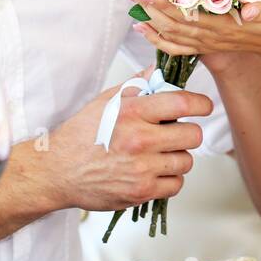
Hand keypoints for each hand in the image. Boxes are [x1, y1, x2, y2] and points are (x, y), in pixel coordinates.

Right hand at [40, 68, 213, 211]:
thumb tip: (161, 68)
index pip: (183, 104)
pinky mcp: (141, 192)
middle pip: (193, 135)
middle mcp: (139, 140)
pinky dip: (170, 179)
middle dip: (188, 132)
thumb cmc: (81, 134)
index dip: (201, 104)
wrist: (57, 172)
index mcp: (132, 113)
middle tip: (175, 132)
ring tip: (159, 153)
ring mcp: (142, 168)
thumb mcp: (106, 101)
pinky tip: (154, 171)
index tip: (204, 106)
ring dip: (177, 156)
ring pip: (186, 161)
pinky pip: (176, 184)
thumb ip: (137, 84)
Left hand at [124, 0, 260, 66]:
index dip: (165, 4)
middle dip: (149, 7)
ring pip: (170, 34)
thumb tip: (252, 10)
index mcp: (224, 26)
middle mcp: (211, 37)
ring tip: (131, 0)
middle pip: (172, 24)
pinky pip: (176, 46)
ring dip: (148, 19)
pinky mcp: (205, 44)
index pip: (188, 16)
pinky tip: (142, 28)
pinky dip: (156, 39)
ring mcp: (206, 42)